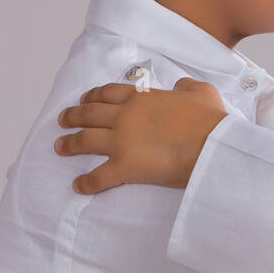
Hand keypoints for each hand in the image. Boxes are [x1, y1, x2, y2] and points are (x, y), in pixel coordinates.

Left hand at [53, 78, 227, 193]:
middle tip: (63, 120)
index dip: (93, 96)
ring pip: (86, 140)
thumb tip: (180, 86)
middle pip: (90, 114)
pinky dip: (86, 182)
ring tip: (59, 146)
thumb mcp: (202, 92)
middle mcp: (125, 117)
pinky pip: (98, 176)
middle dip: (73, 116)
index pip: (108, 93)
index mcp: (142, 98)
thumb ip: (187, 87)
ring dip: (70, 143)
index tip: (84, 100)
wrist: (213, 145)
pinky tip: (77, 186)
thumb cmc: (211, 119)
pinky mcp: (125, 167)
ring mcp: (122, 141)